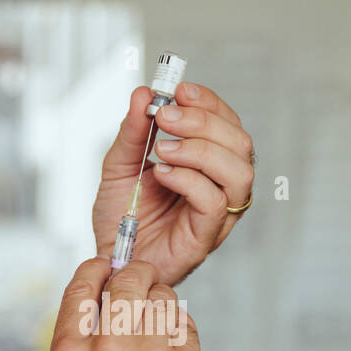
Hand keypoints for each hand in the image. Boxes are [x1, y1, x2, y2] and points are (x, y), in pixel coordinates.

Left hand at [92, 83, 254, 286]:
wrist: (110, 260)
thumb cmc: (122, 217)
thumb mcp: (119, 164)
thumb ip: (132, 132)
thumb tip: (144, 94)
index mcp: (209, 164)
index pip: (227, 124)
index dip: (209, 103)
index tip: (178, 91)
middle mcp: (222, 186)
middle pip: (240, 143)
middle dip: (204, 122)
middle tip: (165, 118)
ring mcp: (219, 213)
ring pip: (239, 172)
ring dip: (201, 150)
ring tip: (163, 151)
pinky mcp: (207, 236)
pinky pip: (216, 202)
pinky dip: (189, 180)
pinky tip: (161, 176)